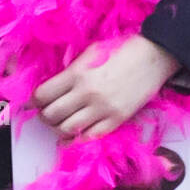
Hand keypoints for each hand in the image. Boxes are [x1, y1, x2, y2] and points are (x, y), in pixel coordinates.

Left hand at [32, 35, 181, 140]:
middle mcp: (87, 94)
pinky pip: (88, 138)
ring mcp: (102, 110)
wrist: (154, 57)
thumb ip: (72, 70)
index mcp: (77, 73)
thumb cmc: (122, 50)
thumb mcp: (91, 52)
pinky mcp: (116, 121)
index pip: (43, 95)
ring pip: (67, 129)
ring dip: (58, 128)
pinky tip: (72, 135)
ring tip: (60, 122)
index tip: (37, 100)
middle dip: (44, 115)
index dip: (36, 100)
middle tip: (46, 112)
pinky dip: (76, 139)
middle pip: (52, 115)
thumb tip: (53, 86)